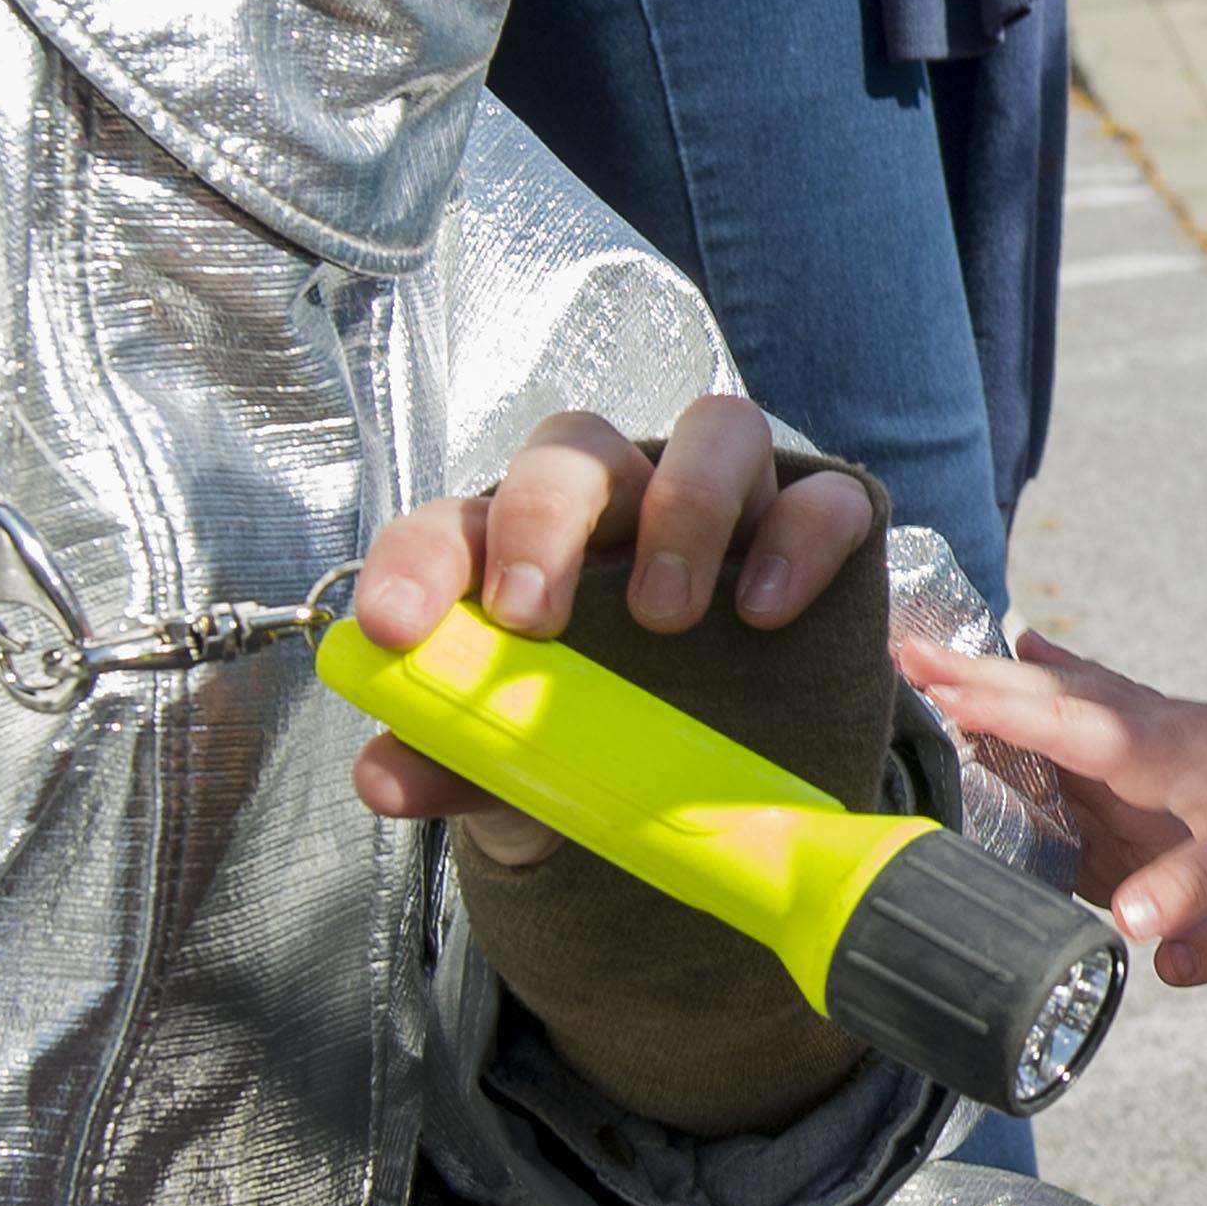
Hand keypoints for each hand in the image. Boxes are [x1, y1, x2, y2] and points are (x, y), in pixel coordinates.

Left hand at [344, 400, 882, 862]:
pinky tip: (765, 610)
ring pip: (714, 429)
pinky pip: (823, 498)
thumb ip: (456, 758)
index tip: (395, 628)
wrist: (722, 766)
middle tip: (530, 618)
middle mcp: (621, 503)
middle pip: (575, 449)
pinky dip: (797, 539)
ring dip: (685, 506)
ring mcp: (726, 505)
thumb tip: (383, 777)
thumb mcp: (522, 764)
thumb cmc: (601, 734)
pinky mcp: (816, 527)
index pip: (455, 525)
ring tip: (666, 615)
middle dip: (544, 519)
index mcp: (525, 552)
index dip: (418, 564)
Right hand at [894, 634, 1206, 978]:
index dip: (992, 704)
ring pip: (1054, 697)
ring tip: (927, 657)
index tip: (928, 681)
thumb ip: (1198, 891)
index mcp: (1152, 748)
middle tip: (898, 650)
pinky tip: (1018, 666)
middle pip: (1041, 694)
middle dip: (971, 675)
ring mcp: (1140, 736)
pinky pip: (1076, 717)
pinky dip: (1037, 691)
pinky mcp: (1149, 752)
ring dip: (993, 678)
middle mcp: (1136, 731)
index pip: (1059, 720)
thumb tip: (1130, 926)